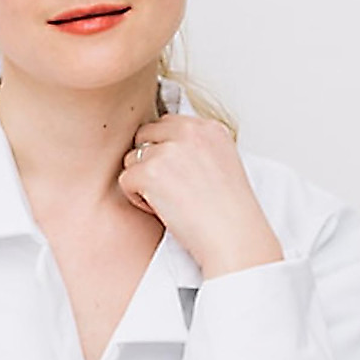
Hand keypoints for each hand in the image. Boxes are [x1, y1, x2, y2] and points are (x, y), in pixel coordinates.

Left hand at [118, 115, 283, 278]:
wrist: (233, 236)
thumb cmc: (229, 211)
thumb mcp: (222, 162)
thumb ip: (195, 146)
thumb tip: (163, 146)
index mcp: (209, 128)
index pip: (167, 123)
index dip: (163, 149)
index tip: (175, 172)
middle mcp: (189, 132)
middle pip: (144, 135)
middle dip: (148, 161)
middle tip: (169, 188)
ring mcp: (168, 150)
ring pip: (132, 159)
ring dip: (142, 181)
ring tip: (169, 200)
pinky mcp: (149, 172)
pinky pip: (125, 180)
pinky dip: (137, 199)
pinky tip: (162, 209)